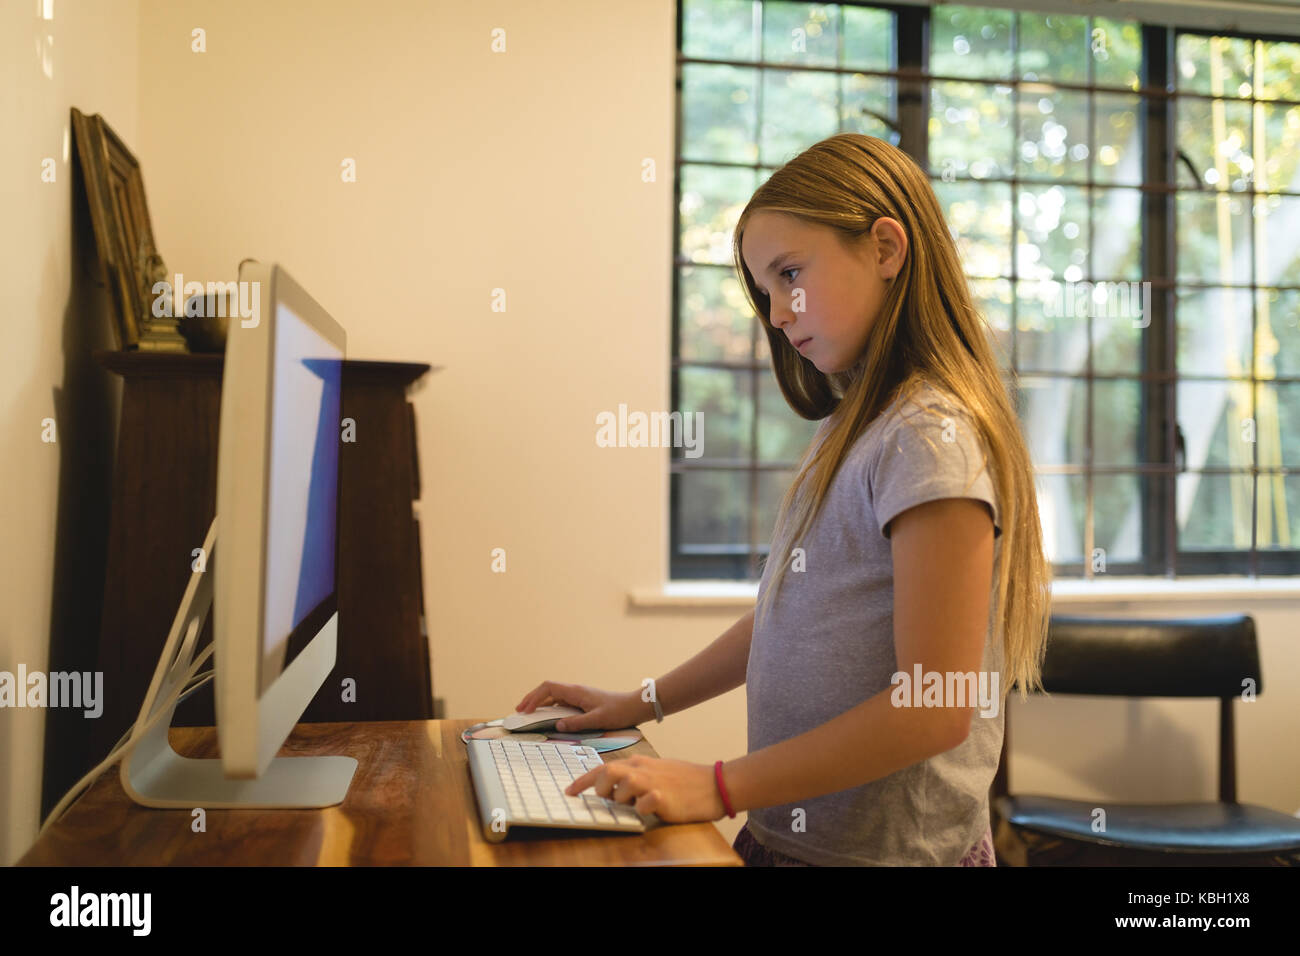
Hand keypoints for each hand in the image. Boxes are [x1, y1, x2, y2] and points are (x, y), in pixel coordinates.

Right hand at [514, 680, 646, 731]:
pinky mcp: (583, 702)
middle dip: (531, 699)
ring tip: (528, 714)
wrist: (635, 706)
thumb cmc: (619, 711)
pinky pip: (561, 703)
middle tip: (519, 711)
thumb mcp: (597, 720)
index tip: (524, 710)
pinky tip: (548, 717)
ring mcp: (579, 696)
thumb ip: (577, 723)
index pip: (548, 688)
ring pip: (553, 697)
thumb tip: (557, 725)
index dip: (533, 697)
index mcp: (576, 692)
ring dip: (540, 704)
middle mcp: (575, 691)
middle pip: (547, 690)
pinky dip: (550, 708)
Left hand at [565, 756, 726, 823]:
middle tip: (602, 797)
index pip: (604, 767)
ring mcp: (653, 782)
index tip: (570, 791)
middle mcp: (643, 769)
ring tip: (634, 804)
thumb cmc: (686, 781)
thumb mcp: (658, 772)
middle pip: (607, 771)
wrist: (714, 785)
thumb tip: (614, 788)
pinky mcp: (664, 798)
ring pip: (622, 786)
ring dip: (621, 799)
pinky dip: (641, 809)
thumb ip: (636, 777)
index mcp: (640, 763)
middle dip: (597, 786)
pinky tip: (651, 809)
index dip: (583, 780)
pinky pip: (643, 804)